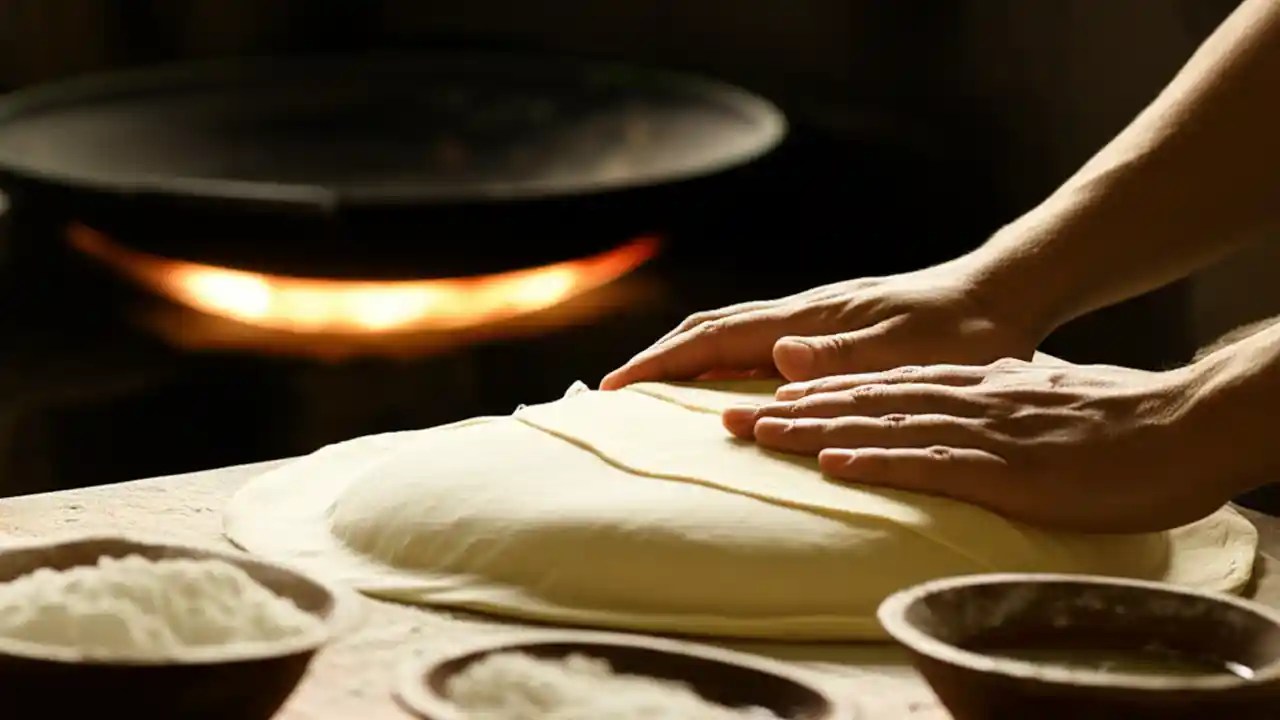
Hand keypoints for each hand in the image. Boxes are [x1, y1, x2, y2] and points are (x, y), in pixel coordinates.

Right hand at [600, 261, 1039, 389]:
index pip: (714, 338)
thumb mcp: (910, 351)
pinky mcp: (828, 328)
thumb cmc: (962, 331)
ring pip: (729, 332)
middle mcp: (801, 314)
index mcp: (808, 320)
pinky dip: (719, 358)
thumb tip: (776, 357)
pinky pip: (754, 342)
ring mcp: (812, 318)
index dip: (661, 363)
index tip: (615, 387)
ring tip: (653, 387)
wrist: (998, 295)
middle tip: (615, 391)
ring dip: (684, 357)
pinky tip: (723, 380)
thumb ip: (844, 356)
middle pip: (709, 330)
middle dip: (657, 358)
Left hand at [721, 358, 1222, 532]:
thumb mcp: (1041, 401)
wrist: (1179, 423)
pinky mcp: (1004, 467)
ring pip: (882, 425)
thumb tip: (971, 405)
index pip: (882, 387)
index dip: (822, 394)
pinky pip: (928, 462)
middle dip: (794, 410)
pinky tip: (835, 463)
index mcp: (972, 389)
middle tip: (729, 417)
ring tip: (758, 433)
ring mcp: (981, 432)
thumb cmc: (1115, 420)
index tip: (771, 401)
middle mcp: (964, 402)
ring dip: (816, 430)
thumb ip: (999, 401)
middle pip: (864, 402)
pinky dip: (877, 460)